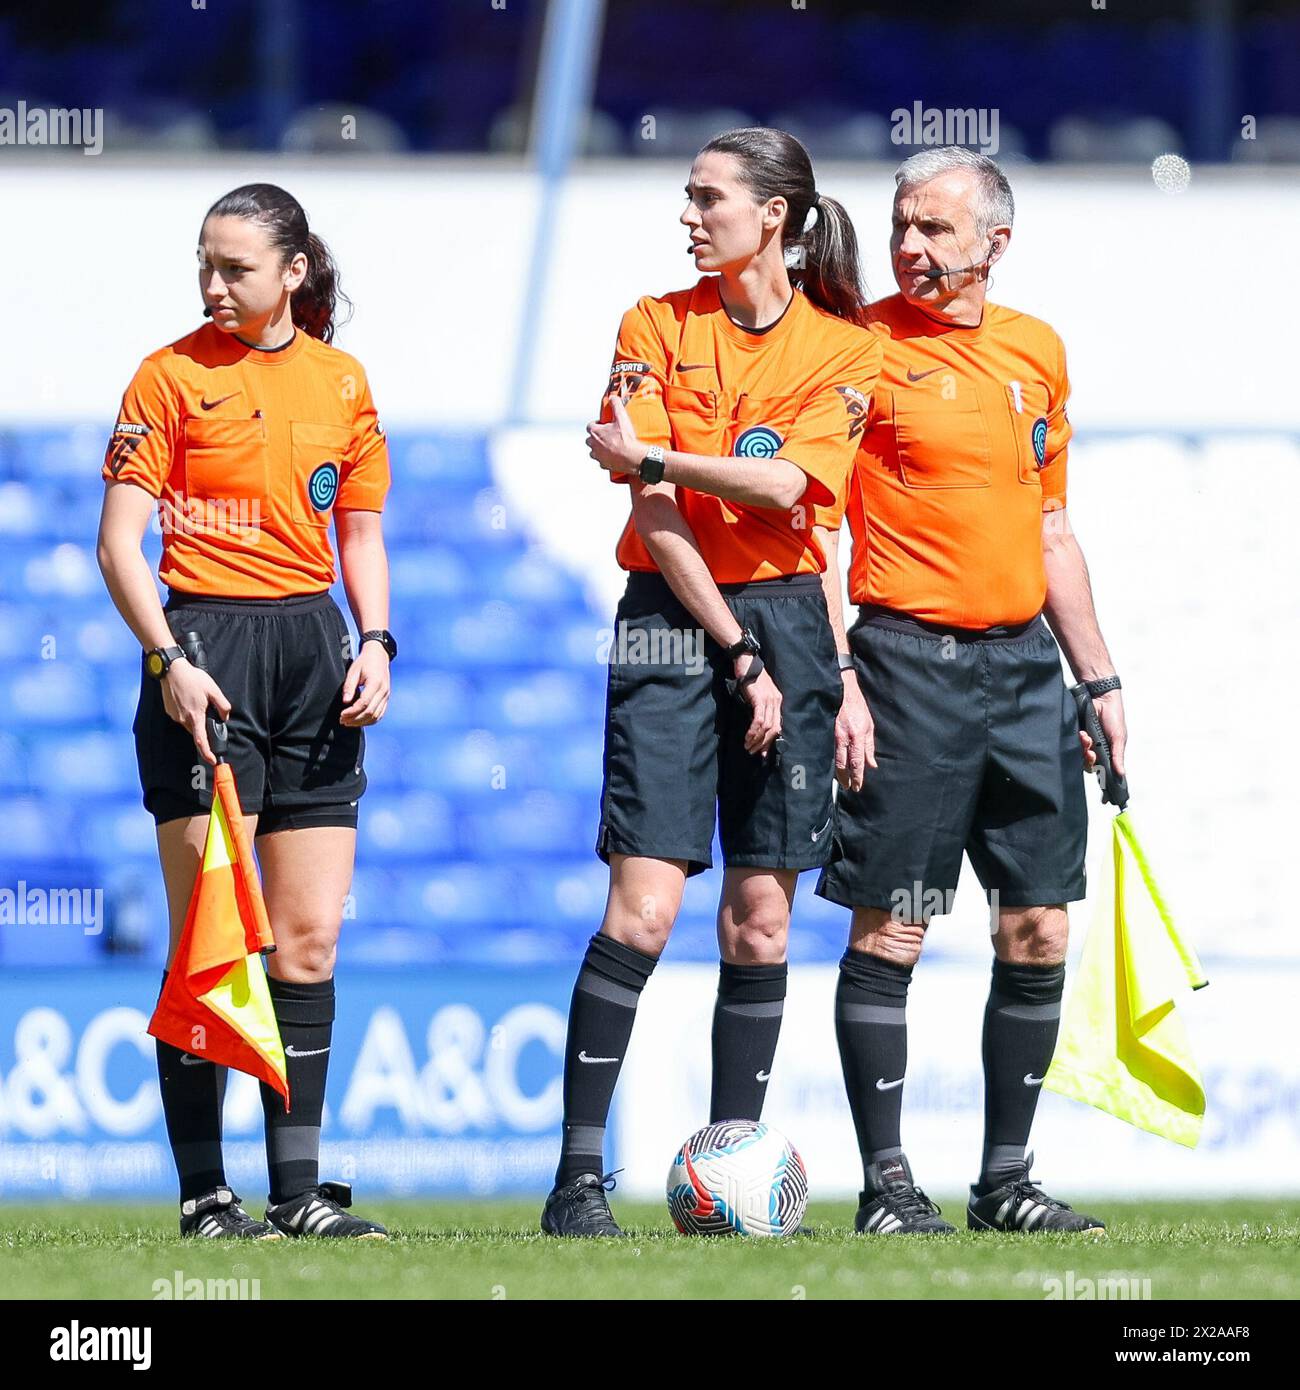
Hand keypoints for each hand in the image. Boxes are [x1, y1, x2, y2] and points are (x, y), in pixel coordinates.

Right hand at [160, 658, 230, 765]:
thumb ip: (223, 706)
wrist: (172, 670)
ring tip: (196, 699)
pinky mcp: (169, 711)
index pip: (201, 740)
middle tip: (206, 708)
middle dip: (203, 726)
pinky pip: (181, 717)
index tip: (212, 761)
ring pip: (189, 723)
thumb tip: (225, 717)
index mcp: (195, 716)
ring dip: (195, 717)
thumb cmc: (192, 678)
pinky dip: (187, 712)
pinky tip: (188, 698)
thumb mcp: (213, 690)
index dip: (207, 753)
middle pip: (196, 731)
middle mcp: (183, 719)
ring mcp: (174, 715)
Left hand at [340, 641, 390, 726]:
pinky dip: (370, 720)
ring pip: (376, 716)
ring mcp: (386, 696)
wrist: (379, 656)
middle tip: (343, 720)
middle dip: (355, 719)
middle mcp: (384, 691)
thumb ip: (349, 686)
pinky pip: (380, 714)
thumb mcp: (353, 671)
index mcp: (376, 683)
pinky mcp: (386, 698)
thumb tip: (346, 701)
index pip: (364, 703)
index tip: (342, 714)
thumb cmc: (365, 662)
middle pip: (370, 712)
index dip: (352, 712)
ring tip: (349, 722)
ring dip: (362, 722)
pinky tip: (360, 721)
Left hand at [586, 393, 643, 475]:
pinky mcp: (604, 464)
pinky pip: (601, 461)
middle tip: (608, 435)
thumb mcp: (622, 417)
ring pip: (594, 451)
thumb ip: (616, 405)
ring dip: (599, 448)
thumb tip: (613, 398)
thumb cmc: (626, 439)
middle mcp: (594, 445)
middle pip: (590, 439)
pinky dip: (605, 458)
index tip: (603, 425)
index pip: (589, 426)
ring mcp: (598, 456)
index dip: (596, 424)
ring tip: (610, 446)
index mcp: (596, 432)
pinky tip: (614, 455)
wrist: (633, 457)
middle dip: (596, 437)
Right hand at [737, 655, 782, 755]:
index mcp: (778, 701)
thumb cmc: (749, 677)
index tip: (762, 752)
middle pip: (774, 729)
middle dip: (764, 744)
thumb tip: (756, 725)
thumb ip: (760, 707)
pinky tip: (747, 737)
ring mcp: (769, 700)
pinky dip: (753, 731)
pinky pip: (759, 720)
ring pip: (767, 727)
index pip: (778, 726)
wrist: (745, 661)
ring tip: (748, 746)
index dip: (770, 741)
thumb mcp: (758, 694)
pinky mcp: (760, 699)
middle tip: (754, 752)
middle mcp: (776, 701)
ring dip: (757, 740)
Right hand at [834, 670, 876, 791]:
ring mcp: (834, 736)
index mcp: (856, 736)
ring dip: (838, 772)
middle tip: (848, 788)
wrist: (843, 694)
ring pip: (834, 759)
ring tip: (842, 782)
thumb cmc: (858, 710)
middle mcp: (844, 738)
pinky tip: (835, 768)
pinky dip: (833, 761)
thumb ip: (869, 747)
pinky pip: (830, 751)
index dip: (857, 776)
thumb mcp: (869, 727)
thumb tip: (871, 764)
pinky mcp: (827, 734)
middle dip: (845, 778)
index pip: (856, 762)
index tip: (857, 786)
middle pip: (842, 764)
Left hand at [1078, 690, 1125, 777]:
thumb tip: (1122, 773)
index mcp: (1106, 751)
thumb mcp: (1119, 738)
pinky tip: (1082, 733)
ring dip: (1083, 749)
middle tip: (1091, 752)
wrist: (1101, 698)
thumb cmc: (1114, 716)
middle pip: (1087, 764)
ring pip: (1079, 755)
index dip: (1100, 774)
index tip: (1101, 783)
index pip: (1101, 768)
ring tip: (1087, 738)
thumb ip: (1118, 756)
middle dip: (1089, 759)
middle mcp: (1094, 747)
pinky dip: (1078, 740)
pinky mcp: (1075, 733)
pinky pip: (1073, 743)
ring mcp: (1084, 741)